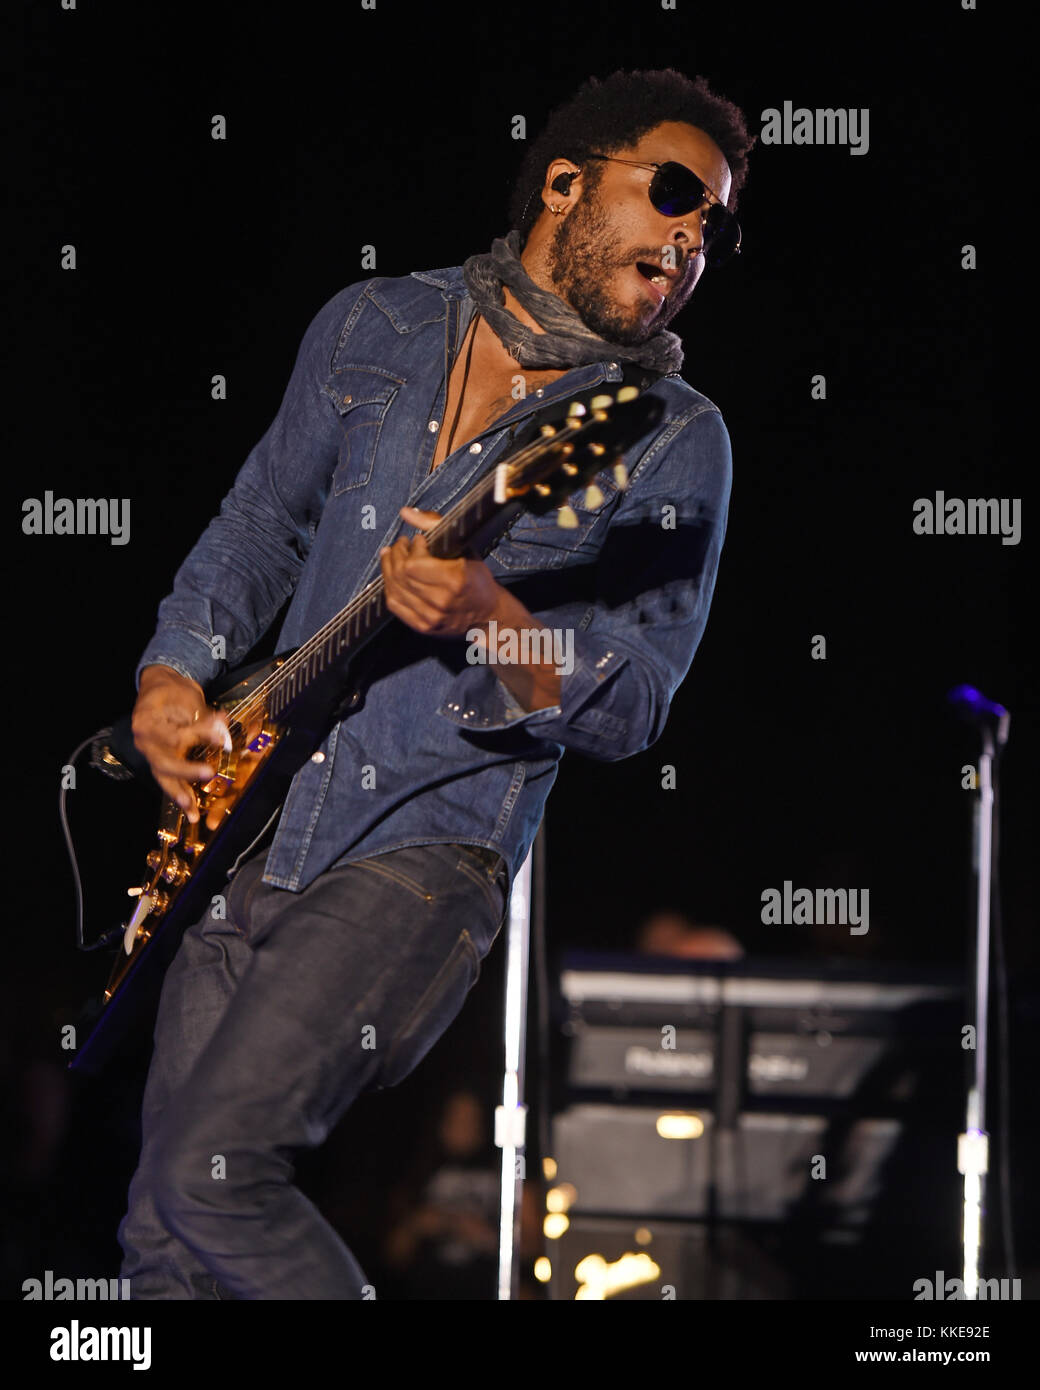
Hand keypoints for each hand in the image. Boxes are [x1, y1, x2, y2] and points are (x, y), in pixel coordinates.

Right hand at [132, 665, 230, 823]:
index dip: (199, 736)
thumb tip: (223, 731)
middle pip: (164, 761)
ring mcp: (150, 754)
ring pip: (164, 777)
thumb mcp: (190, 699)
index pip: (174, 735)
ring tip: (193, 813)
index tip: (221, 737)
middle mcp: (144, 741)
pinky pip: (169, 779)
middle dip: (186, 771)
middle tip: (208, 773)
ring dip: (180, 794)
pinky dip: (181, 793)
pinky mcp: (159, 762)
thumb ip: (205, 719)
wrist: (160, 689)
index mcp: (147, 721)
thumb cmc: (173, 692)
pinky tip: (191, 810)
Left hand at [379, 507, 502, 637]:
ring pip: (394, 589)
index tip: (416, 541)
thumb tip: (406, 512)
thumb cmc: (476, 578)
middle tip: (400, 545)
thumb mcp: (464, 547)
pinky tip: (393, 576)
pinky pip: (394, 605)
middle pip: (401, 575)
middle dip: (396, 554)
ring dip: (388, 568)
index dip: (409, 549)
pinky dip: (389, 587)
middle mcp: (441, 602)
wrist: (488, 615)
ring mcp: (431, 617)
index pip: (413, 564)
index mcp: (455, 581)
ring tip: (392, 556)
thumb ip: (435, 524)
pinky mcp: (423, 627)